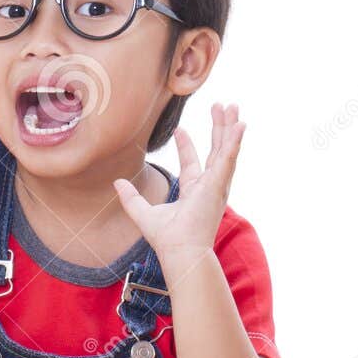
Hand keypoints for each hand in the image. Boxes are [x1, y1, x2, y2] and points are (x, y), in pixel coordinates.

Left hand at [112, 103, 245, 262]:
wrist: (180, 251)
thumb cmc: (167, 239)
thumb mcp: (143, 213)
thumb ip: (130, 198)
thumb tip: (117, 183)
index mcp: (193, 192)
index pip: (191, 163)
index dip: (186, 145)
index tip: (179, 130)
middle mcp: (208, 186)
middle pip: (215, 151)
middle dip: (217, 129)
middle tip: (219, 108)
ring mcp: (216, 184)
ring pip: (225, 149)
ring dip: (229, 128)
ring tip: (231, 106)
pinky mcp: (219, 184)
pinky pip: (229, 157)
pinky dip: (235, 140)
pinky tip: (240, 124)